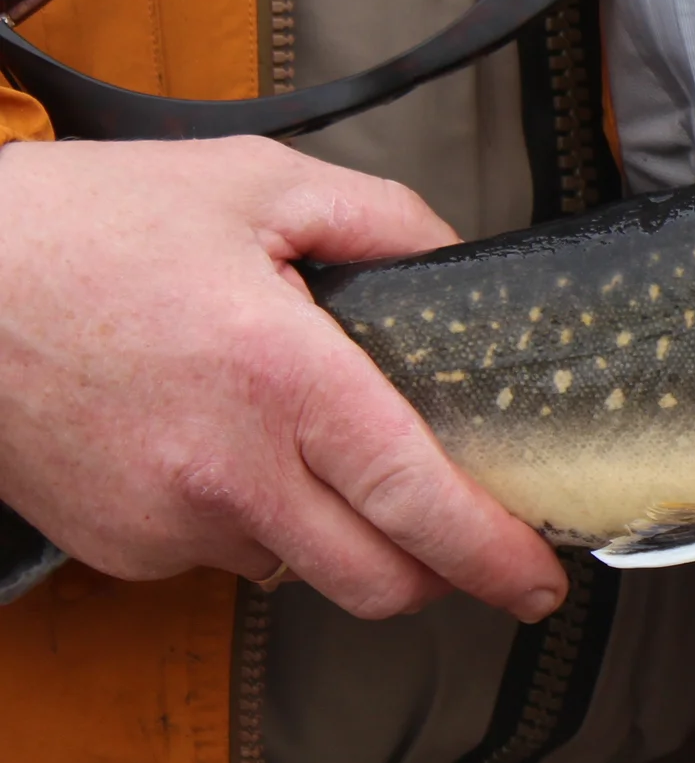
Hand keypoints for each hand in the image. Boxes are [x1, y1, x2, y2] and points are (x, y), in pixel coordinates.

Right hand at [0, 137, 564, 620]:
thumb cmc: (84, 223)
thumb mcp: (256, 182)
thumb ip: (381, 220)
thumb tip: (455, 258)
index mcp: (280, 378)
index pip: (417, 500)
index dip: (493, 554)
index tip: (541, 579)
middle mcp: (226, 470)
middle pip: (377, 580)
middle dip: (440, 573)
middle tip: (468, 537)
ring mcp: (166, 522)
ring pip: (304, 568)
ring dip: (338, 533)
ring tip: (306, 442)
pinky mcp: (120, 549)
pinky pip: (225, 555)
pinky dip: (253, 518)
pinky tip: (223, 444)